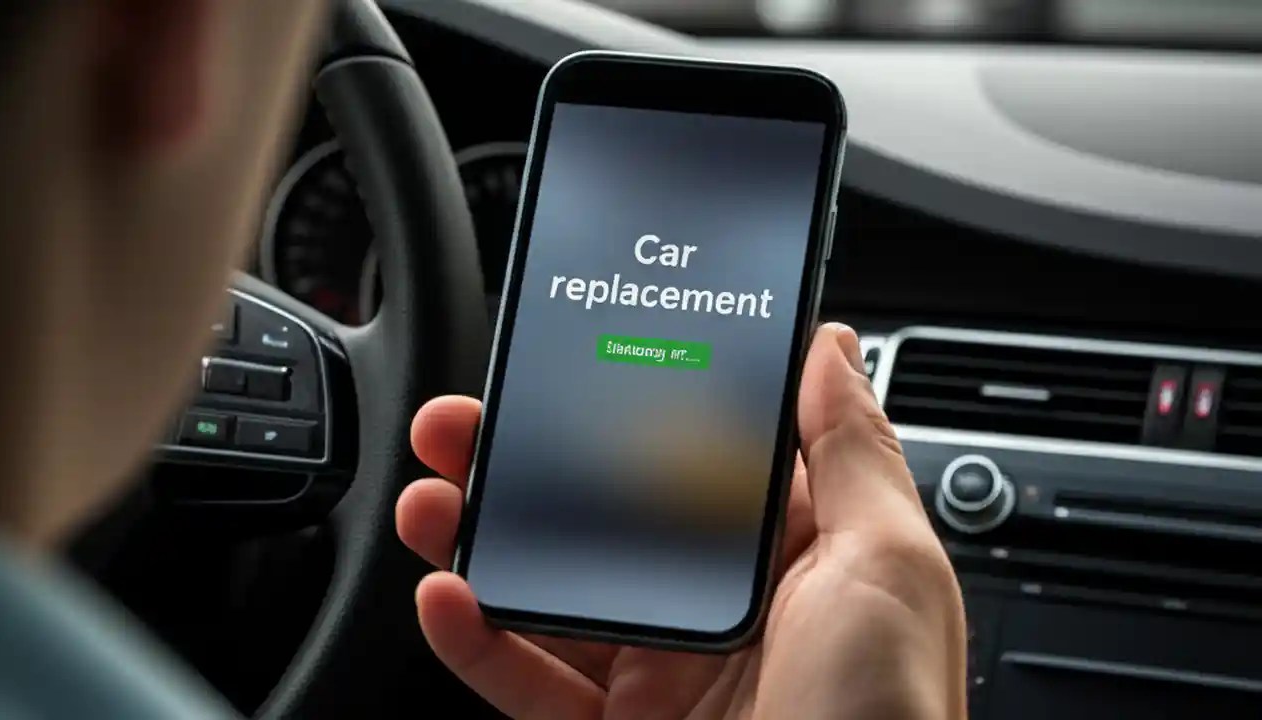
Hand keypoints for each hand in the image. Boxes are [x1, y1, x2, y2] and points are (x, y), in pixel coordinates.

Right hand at [396, 323, 966, 718]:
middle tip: (469, 423)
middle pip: (609, 514)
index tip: (577, 361)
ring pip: (555, 590)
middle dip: (531, 463)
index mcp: (798, 553)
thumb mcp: (888, 565)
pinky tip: (447, 599)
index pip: (703, 452)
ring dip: (484, 540)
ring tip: (433, 498)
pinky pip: (530, 680)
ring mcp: (667, 672)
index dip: (636, 403)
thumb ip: (851, 452)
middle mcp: (728, 606)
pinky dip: (477, 641)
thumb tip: (830, 349)